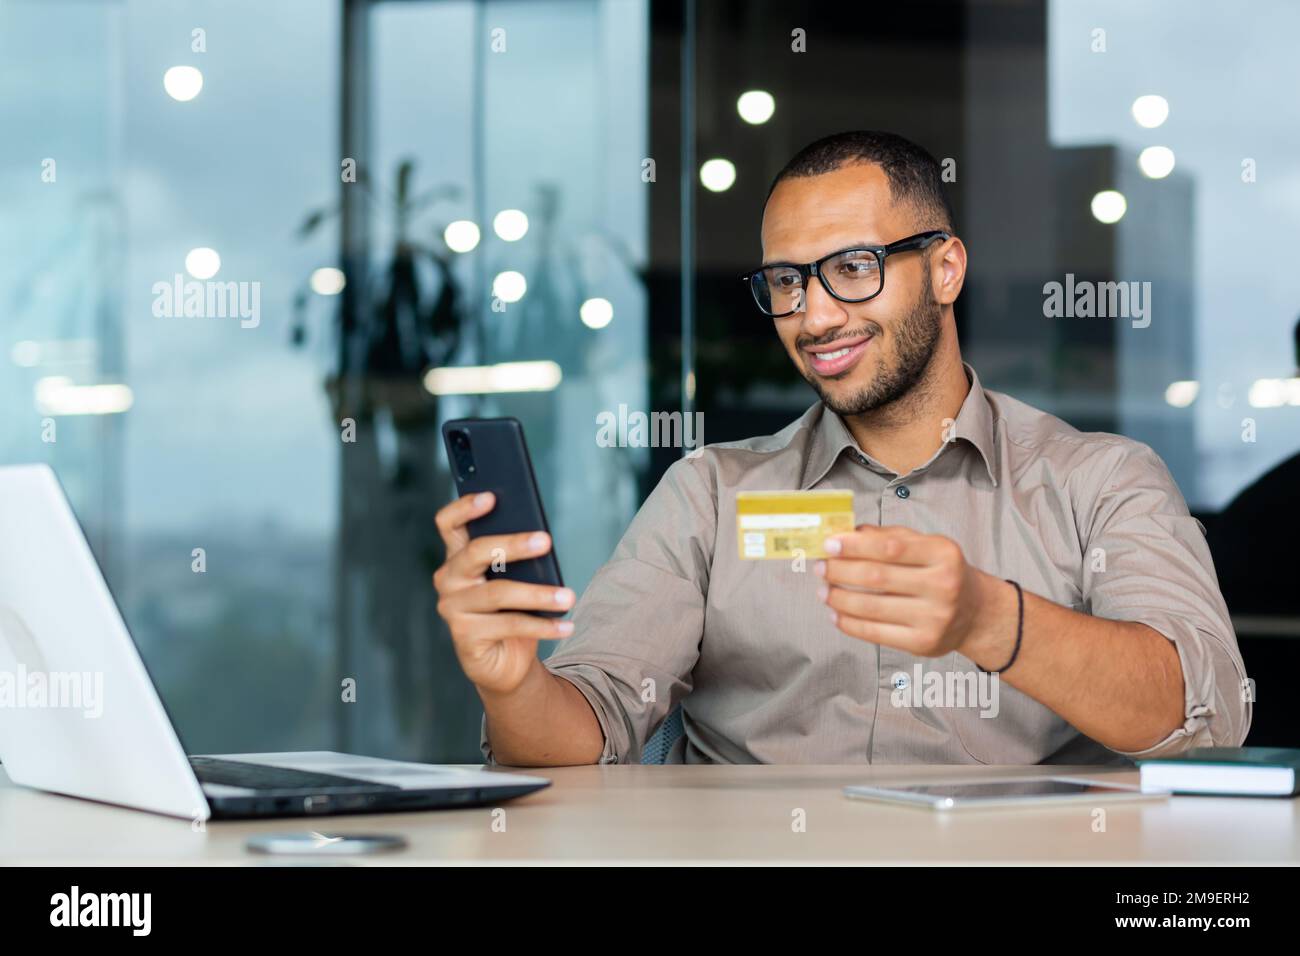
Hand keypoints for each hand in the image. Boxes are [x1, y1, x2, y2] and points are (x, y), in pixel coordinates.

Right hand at [433, 491, 575, 694]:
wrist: (506, 661)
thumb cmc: (513, 610)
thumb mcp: (516, 578)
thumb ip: (517, 558)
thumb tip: (540, 540)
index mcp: (457, 557)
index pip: (448, 524)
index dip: (465, 508)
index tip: (492, 496)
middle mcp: (449, 579)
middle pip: (476, 552)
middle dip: (513, 544)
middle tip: (546, 541)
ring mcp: (453, 609)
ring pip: (498, 592)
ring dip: (539, 594)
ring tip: (569, 597)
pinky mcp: (465, 636)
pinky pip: (509, 625)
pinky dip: (542, 626)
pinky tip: (566, 625)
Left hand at [814, 524, 998, 657]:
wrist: (977, 613)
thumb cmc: (943, 572)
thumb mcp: (926, 545)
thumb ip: (889, 536)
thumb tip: (846, 533)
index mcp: (943, 554)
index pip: (890, 547)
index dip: (854, 546)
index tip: (829, 544)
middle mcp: (942, 586)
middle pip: (876, 577)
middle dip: (840, 572)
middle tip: (820, 567)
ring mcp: (934, 618)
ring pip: (871, 608)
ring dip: (838, 598)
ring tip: (823, 590)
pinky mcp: (922, 643)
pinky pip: (875, 633)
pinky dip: (849, 624)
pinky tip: (835, 613)